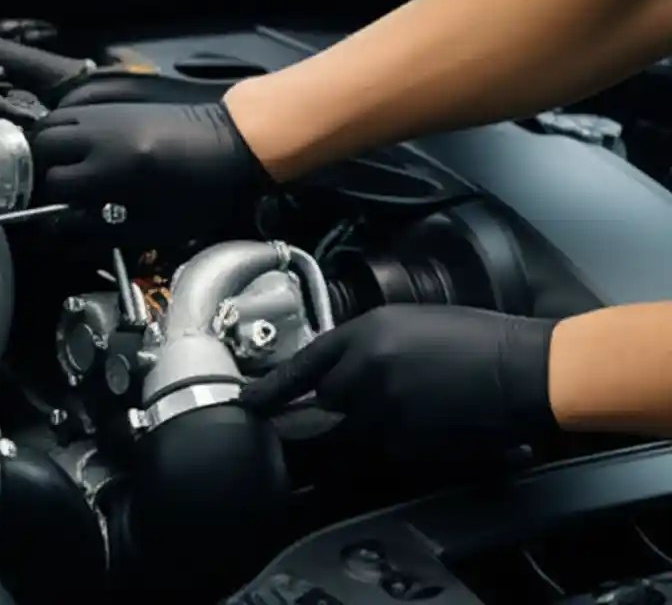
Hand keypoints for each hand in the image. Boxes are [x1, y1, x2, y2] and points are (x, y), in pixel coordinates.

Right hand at [28, 102, 268, 240]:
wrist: (235, 144)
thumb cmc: (203, 194)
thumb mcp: (155, 228)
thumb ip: (100, 234)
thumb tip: (60, 237)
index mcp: (113, 169)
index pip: (54, 184)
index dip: (49, 205)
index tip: (54, 217)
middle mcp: (103, 135)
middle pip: (42, 144)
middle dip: (38, 171)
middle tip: (50, 191)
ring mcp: (108, 114)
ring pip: (52, 120)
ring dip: (46, 146)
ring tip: (56, 169)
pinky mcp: (116, 104)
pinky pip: (71, 109)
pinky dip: (62, 127)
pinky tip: (74, 147)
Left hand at [241, 305, 560, 453]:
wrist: (523, 370)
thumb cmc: (478, 340)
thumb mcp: (410, 323)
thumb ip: (366, 343)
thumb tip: (339, 367)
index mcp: (366, 334)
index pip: (302, 364)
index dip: (271, 387)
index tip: (248, 401)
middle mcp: (365, 372)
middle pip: (322, 401)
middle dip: (332, 404)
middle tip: (356, 400)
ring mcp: (383, 411)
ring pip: (349, 430)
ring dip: (361, 425)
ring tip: (404, 408)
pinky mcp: (404, 444)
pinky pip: (381, 448)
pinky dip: (392, 440)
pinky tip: (424, 421)